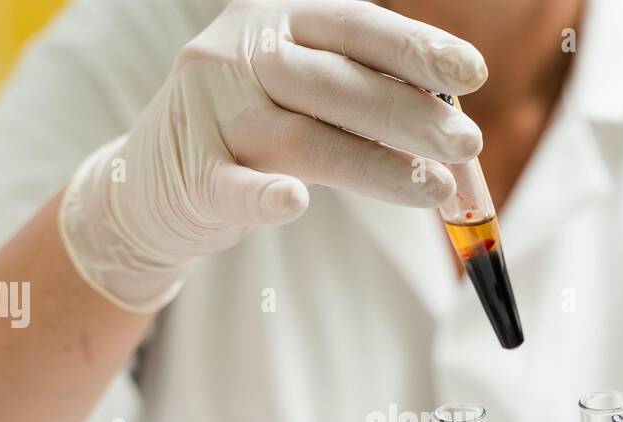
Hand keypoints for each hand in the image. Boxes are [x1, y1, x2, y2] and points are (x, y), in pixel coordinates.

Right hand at [60, 0, 485, 311]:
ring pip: (301, 138)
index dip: (416, 49)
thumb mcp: (307, 97)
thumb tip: (460, 135)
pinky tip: (294, 202)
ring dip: (375, 166)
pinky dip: (263, 195)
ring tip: (434, 190)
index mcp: (274, 18)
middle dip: (409, 115)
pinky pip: (230, 186)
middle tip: (466, 145)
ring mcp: (208, 113)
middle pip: (335, 81)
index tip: (472, 75)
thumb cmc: (252, 134)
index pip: (355, 24)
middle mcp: (237, 53)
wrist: (150, 184)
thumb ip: (372, 103)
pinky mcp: (189, 176)